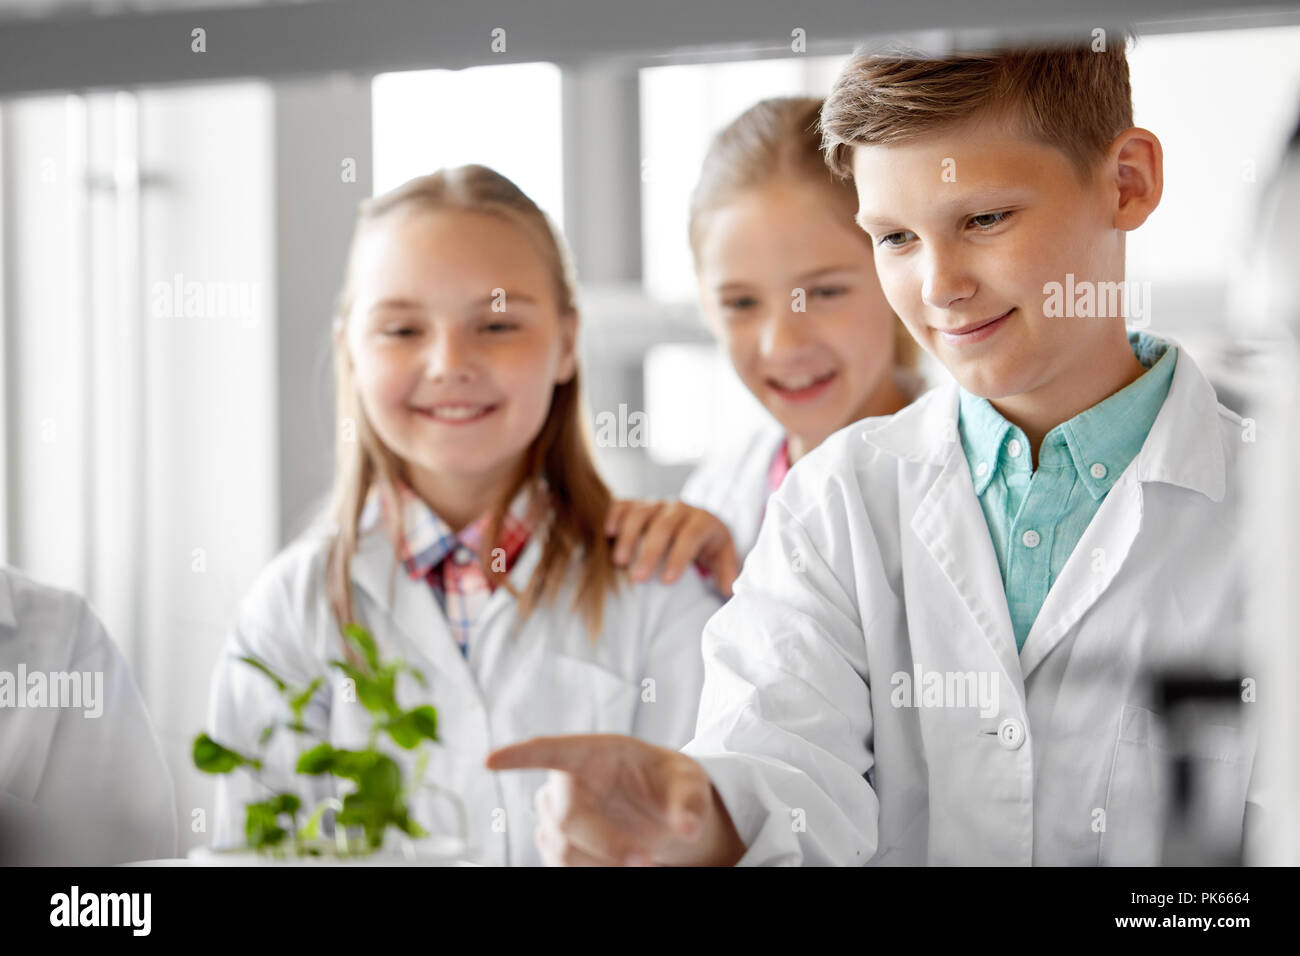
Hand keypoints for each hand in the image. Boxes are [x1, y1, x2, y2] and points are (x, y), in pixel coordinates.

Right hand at [485, 734, 746, 866]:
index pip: (549, 750)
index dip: (520, 756)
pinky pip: (565, 868)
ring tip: (647, 862)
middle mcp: (564, 783)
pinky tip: (622, 867)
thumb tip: (689, 827)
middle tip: (649, 860)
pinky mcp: (556, 846)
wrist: (660, 812)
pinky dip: (597, 872)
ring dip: (604, 864)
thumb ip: (691, 801)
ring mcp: (555, 817)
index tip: (490, 761)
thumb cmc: (668, 784)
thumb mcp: (689, 782)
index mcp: (591, 752)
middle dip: (607, 844)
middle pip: (567, 819)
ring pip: (563, 850)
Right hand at [605, 499, 739, 596]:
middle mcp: (679, 509)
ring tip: (619, 562)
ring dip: (629, 537)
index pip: (692, 535)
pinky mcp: (636, 504)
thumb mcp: (722, 557)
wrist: (695, 522)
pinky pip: (623, 505)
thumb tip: (729, 590)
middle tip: (638, 579)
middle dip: (651, 552)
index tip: (667, 581)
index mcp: (703, 521)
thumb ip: (727, 573)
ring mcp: (656, 504)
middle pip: (664, 526)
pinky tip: (607, 533)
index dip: (680, 557)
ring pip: (641, 513)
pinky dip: (614, 515)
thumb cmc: (707, 547)